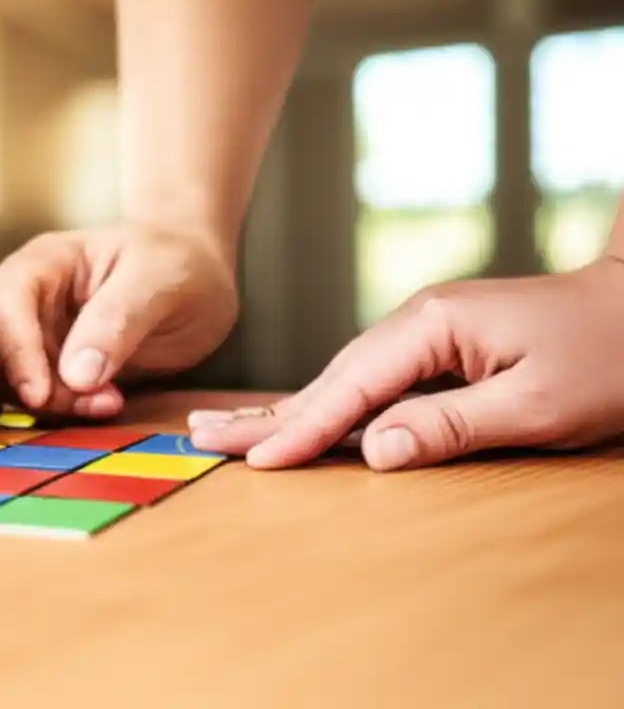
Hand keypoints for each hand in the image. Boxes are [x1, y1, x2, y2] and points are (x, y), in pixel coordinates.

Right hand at [0, 227, 237, 417]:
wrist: (199, 284)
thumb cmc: (182, 266)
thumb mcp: (161, 281)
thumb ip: (118, 320)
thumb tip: (76, 374)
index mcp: (44, 262)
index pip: (5, 304)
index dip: (15, 351)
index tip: (39, 395)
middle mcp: (28, 299)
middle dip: (35, 385)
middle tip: (92, 403)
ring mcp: (37, 336)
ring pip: (13, 381)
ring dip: (54, 404)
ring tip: (110, 402)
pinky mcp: (53, 369)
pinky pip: (40, 398)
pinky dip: (66, 411)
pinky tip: (107, 404)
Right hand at [189, 260, 623, 469]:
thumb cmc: (610, 354)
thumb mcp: (538, 405)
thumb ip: (450, 427)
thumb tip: (373, 450)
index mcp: (432, 326)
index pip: (349, 387)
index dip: (301, 428)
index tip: (254, 459)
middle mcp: (417, 322)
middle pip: (328, 378)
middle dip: (266, 412)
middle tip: (198, 435)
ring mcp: (426, 332)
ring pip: (343, 380)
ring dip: (289, 410)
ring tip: (230, 431)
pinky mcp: (439, 348)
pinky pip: (370, 382)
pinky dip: (329, 406)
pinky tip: (301, 421)